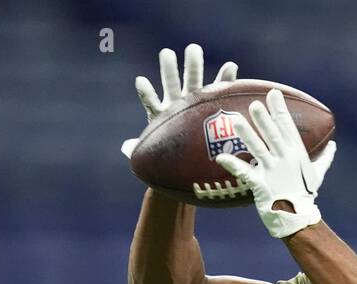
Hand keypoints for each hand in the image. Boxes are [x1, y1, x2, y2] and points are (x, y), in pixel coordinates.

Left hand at [121, 43, 237, 158]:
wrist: (193, 161)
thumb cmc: (171, 158)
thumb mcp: (153, 155)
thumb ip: (138, 149)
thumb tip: (125, 148)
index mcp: (161, 115)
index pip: (151, 102)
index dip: (146, 93)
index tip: (140, 81)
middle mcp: (177, 105)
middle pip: (171, 84)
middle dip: (169, 69)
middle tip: (166, 53)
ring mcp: (194, 103)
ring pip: (193, 82)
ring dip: (193, 66)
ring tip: (193, 49)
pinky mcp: (211, 104)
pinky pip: (219, 90)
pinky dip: (225, 78)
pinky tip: (231, 66)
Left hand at [212, 88, 336, 238]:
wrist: (299, 219)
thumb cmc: (306, 196)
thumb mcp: (318, 174)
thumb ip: (325, 158)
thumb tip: (333, 145)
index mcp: (297, 154)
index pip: (287, 127)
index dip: (280, 110)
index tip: (274, 93)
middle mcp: (285, 159)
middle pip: (273, 135)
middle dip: (264, 118)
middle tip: (255, 102)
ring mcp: (273, 172)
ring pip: (258, 149)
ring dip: (247, 135)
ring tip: (235, 121)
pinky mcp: (262, 185)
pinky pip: (245, 173)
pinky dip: (233, 165)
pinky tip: (220, 157)